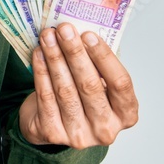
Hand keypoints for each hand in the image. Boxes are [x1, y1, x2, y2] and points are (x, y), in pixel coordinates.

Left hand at [17, 23, 137, 148]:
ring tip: (48, 36)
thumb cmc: (82, 97)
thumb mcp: (99, 83)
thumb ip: (97, 64)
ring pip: (65, 90)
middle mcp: (106, 129)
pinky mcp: (53, 133)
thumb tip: (81, 32)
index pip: (120, 83)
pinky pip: (45, 96)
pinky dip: (40, 71)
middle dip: (75, 53)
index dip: (104, 58)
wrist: (53, 124)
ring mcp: (79, 135)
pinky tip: (38, 53)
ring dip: (55, 58)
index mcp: (126, 114)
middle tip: (64, 29)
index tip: (89, 35)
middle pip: (90, 86)